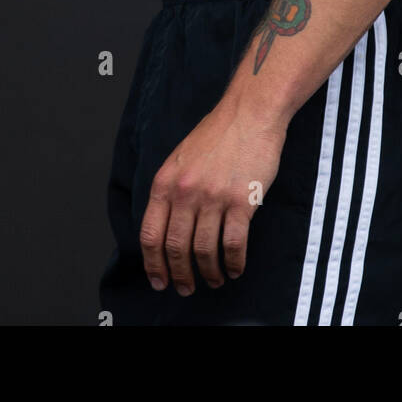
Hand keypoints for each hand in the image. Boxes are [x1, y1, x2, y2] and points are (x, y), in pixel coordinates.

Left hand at [139, 97, 286, 295]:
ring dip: (209, 273)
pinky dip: (233, 263)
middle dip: (180, 275)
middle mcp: (185, 192)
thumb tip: (165, 227)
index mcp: (165, 181)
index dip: (153, 264)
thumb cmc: (218, 134)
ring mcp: (213, 198)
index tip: (159, 280)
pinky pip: (233, 245)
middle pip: (175, 248)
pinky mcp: (241, 202)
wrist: (250, 113)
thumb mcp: (180, 158)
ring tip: (214, 280)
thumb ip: (171, 190)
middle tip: (186, 288)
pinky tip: (235, 268)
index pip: (151, 234)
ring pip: (204, 251)